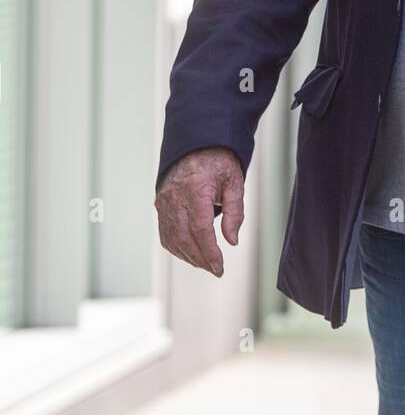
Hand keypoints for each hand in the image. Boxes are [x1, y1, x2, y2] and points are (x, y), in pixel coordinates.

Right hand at [154, 146, 244, 276]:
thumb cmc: (218, 161)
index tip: (219, 266)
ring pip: (172, 238)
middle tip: (215, 270)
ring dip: (189, 256)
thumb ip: (235, 211)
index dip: (209, 251)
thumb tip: (232, 240)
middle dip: (200, 259)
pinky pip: (165, 233)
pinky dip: (177, 247)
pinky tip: (190, 253)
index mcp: (195, 188)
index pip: (200, 228)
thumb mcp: (234, 181)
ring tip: (206, 264)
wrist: (196, 144)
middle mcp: (175, 196)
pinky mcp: (160, 205)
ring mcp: (164, 201)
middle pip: (184, 237)